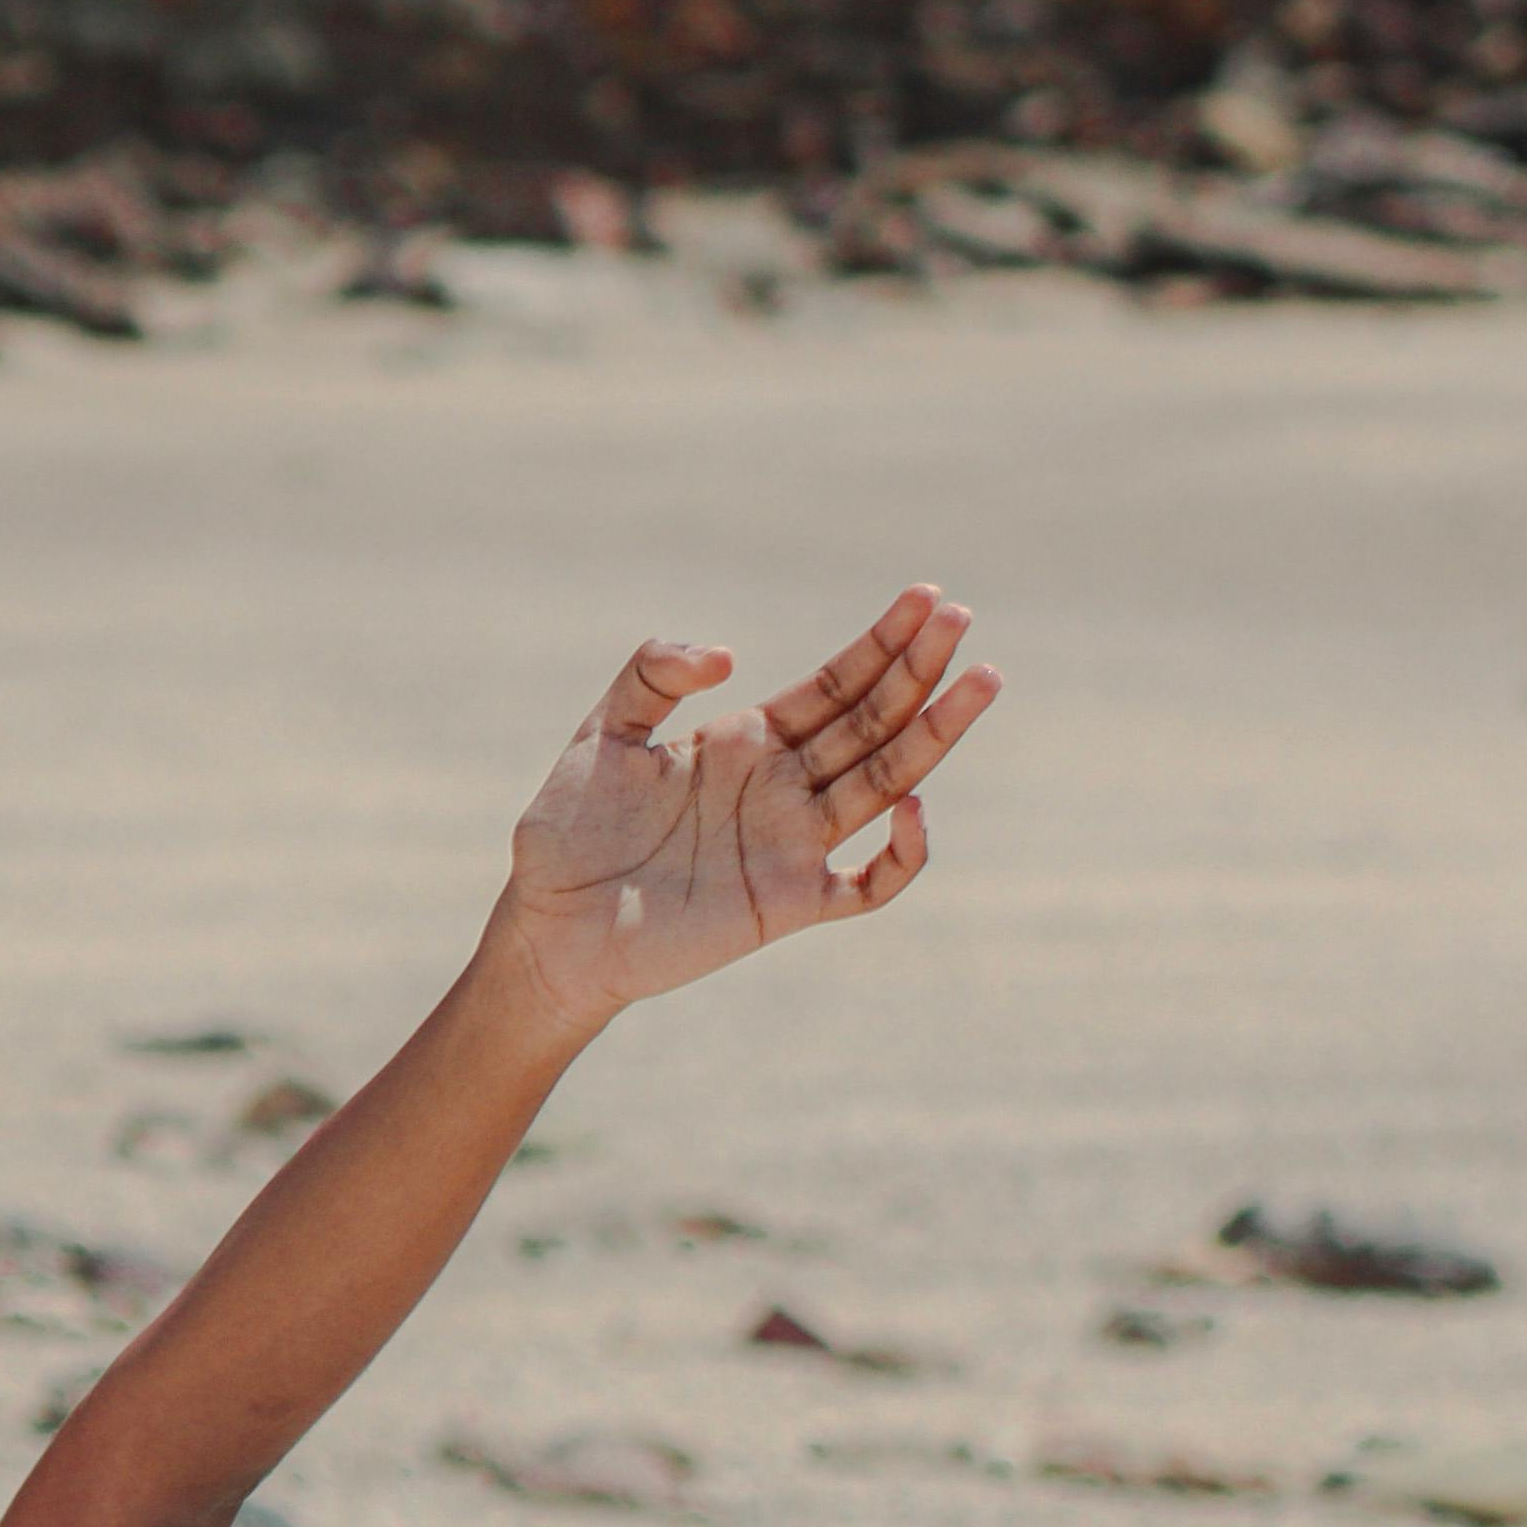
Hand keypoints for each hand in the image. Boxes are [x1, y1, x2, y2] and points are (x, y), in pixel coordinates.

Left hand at [486, 589, 998, 1029]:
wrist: (546, 928)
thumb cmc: (566, 834)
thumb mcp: (600, 736)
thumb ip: (650, 676)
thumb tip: (727, 656)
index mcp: (747, 741)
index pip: (835, 683)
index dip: (882, 642)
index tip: (928, 598)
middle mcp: (782, 787)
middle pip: (872, 721)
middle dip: (919, 671)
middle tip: (961, 620)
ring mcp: (792, 844)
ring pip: (886, 782)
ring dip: (935, 735)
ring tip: (980, 681)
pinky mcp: (787, 903)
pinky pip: (869, 884)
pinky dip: (902, 853)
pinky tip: (912, 806)